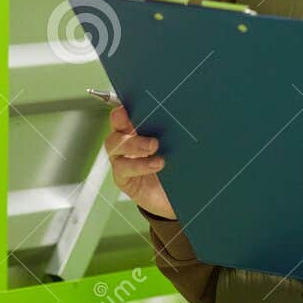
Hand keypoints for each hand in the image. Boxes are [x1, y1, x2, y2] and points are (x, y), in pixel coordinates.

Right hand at [104, 103, 176, 219]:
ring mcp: (122, 160)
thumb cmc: (177, 168)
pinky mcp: (123, 178)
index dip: (124, 107)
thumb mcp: (179, 147)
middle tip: (145, 123)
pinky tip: (156, 164)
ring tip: (154, 146)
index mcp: (138, 129)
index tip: (129, 103)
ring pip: (114, 146)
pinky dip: (138, 165)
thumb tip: (188, 113)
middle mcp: (126, 142)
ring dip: (133, 144)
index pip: (126, 113)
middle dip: (124, 122)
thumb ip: (175, 133)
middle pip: (117, 127)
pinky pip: (122, 168)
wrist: (176, 198)